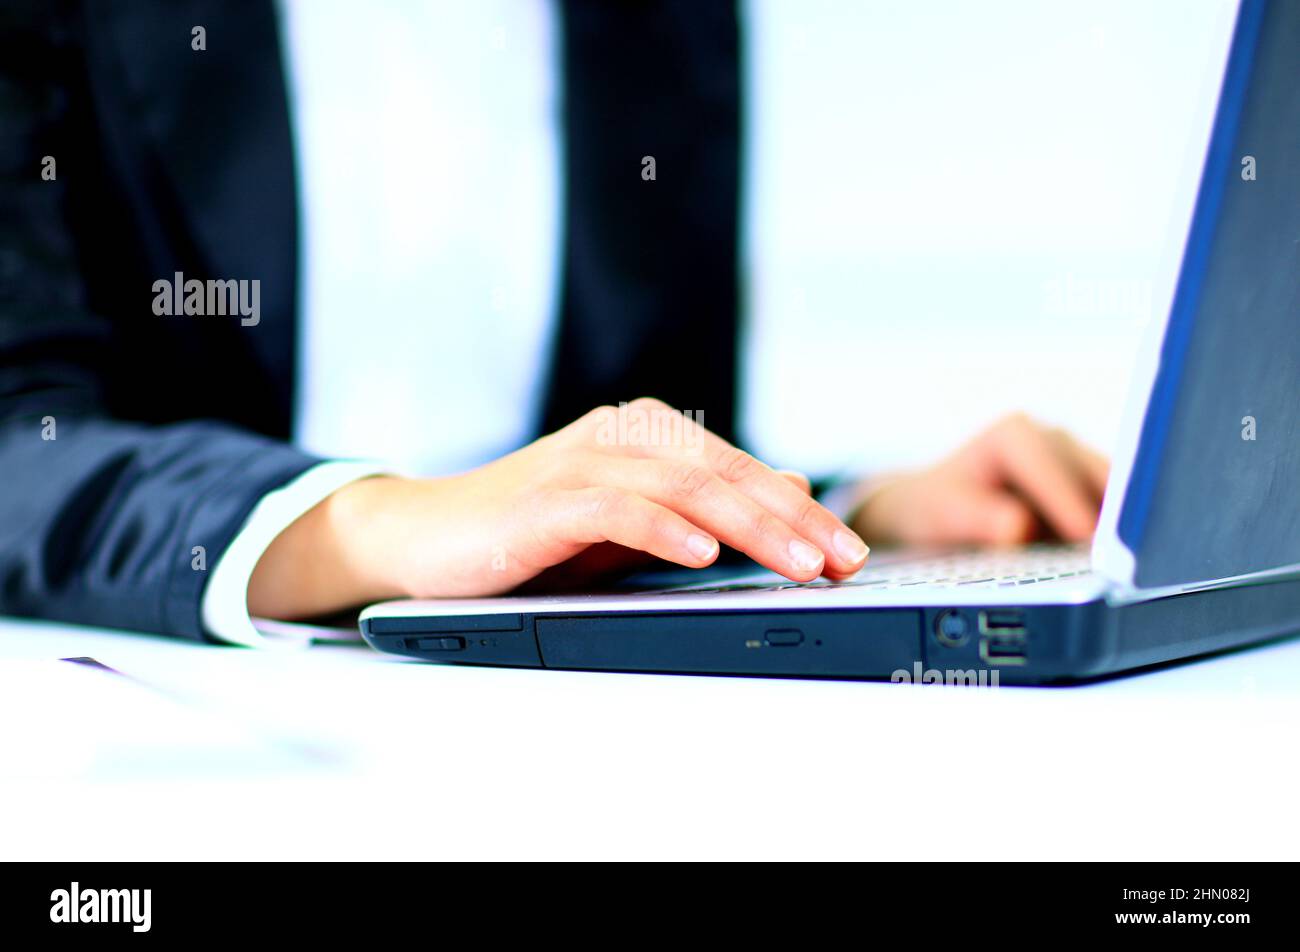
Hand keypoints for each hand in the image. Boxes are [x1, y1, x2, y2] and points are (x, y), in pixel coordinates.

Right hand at [247, 398, 869, 618]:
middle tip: (841, 560)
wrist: (430, 538)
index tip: (846, 552)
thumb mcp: (632, 524)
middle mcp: (622, 437)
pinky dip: (663, 529)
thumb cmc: (534, 535)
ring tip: (797, 562)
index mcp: (647, 436)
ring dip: (748, 527)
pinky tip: (700, 555)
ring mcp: (583, 462)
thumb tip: (786, 501)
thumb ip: (700, 510)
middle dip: (792, 520)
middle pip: (724, 474)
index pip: (739, 470)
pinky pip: (617, 507)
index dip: (798, 510)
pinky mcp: (547, 498)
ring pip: (685, 486)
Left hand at [851, 413, 1108, 546]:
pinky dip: (1116, 535)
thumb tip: (1019, 529)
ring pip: (1113, 494)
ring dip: (1120, 527)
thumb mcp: (943, 513)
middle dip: (1110, 515)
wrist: (933, 507)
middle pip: (1095, 477)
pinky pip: (1112, 512)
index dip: (1070, 503)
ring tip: (1126, 566)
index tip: (1086, 536)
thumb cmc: (935, 506)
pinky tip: (1118, 564)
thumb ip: (980, 520)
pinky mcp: (1088, 490)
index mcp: (1014, 434)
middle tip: (1122, 559)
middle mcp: (1052, 440)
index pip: (1052, 470)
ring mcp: (1075, 463)